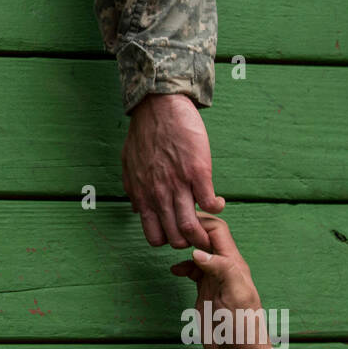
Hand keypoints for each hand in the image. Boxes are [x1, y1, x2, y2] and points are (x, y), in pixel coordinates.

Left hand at [123, 92, 223, 249]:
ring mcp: (178, 185)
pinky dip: (217, 207)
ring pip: (191, 227)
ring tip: (210, 222)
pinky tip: (218, 201)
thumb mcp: (130, 166)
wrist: (158, 107)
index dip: (168, 239)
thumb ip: (135, 190)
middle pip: (175, 238)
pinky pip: (210, 203)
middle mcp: (159, 195)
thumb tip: (138, 209)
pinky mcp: (198, 172)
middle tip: (198, 231)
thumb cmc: (144, 134)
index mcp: (143, 196)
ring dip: (204, 231)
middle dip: (189, 241)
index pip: (154, 237)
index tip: (177, 231)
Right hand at [171, 214, 284, 348]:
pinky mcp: (205, 293)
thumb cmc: (243, 330)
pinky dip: (182, 266)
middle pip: (207, 238)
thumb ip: (221, 270)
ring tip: (168, 246)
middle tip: (169, 230)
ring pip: (198, 253)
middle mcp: (224, 268)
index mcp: (234, 265)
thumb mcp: (236, 296)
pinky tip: (174, 270)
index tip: (179, 223)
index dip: (200, 223)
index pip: (218, 231)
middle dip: (189, 230)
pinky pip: (193, 271)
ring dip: (184, 247)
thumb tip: (198, 252)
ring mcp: (214, 280)